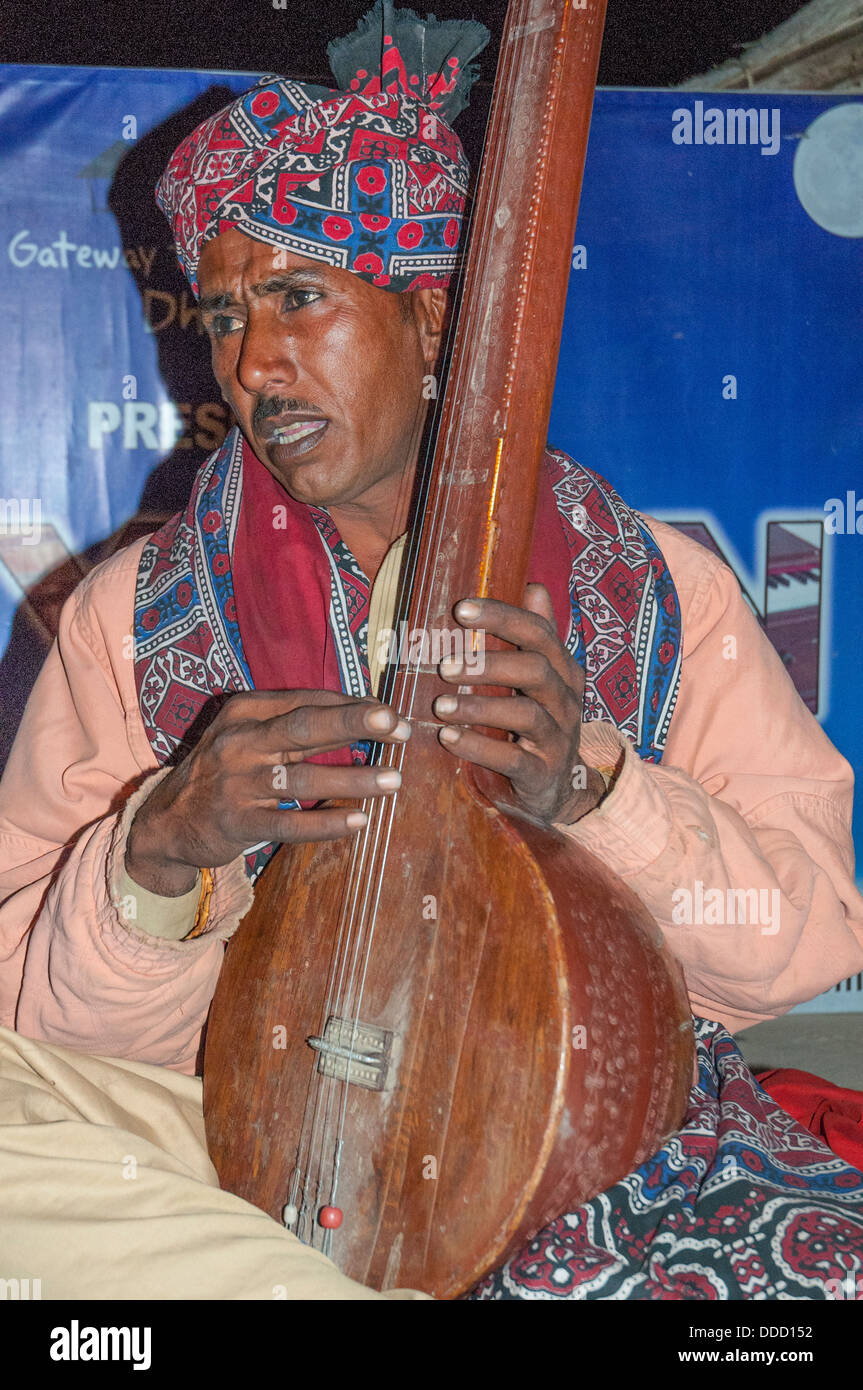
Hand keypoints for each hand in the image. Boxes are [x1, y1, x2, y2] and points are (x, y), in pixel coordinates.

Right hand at [125, 690, 409, 894]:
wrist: (167, 821)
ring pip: (302, 778)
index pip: (307, 701)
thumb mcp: (247, 734)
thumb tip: (362, 712)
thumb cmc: (224, 771)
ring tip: (393, 780)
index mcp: (244, 711)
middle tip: (397, 726)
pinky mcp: (236, 823)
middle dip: (354, 724)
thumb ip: (293, 722)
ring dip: (353, 779)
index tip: (392, 714)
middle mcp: (238, 742)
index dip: (352, 706)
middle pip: (304, 727)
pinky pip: (289, 823)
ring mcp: (235, 784)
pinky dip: (326, 822)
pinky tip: (359, 821)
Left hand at [432, 584, 605, 824]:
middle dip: (487, 664)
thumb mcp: (540, 678)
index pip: (538, 633)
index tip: (461, 609)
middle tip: (443, 666)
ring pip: (525, 714)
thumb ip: (536, 635)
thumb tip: (533, 586)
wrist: (557, 789)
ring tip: (438, 707)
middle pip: (535, 669)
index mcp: (563, 670)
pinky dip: (479, 747)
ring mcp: (558, 738)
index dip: (502, 617)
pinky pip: (513, 759)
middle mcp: (566, 700)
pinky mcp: (543, 773)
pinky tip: (448, 738)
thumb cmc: (538, 722)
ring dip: (479, 707)